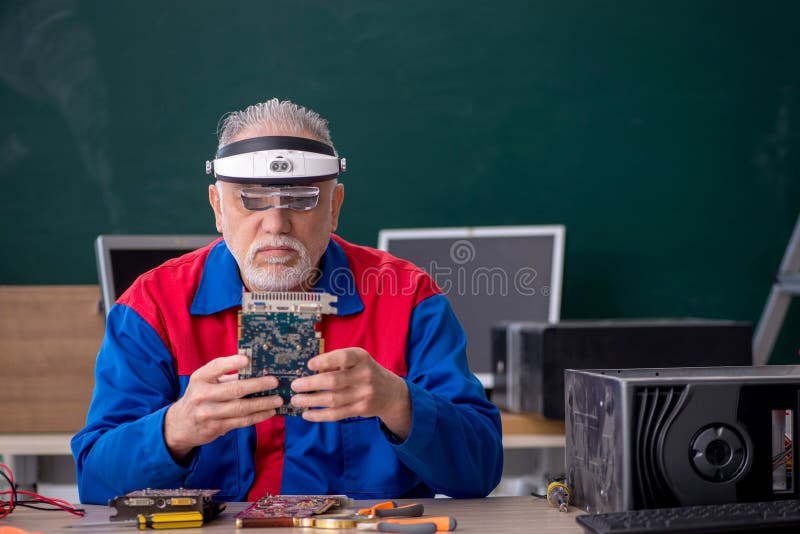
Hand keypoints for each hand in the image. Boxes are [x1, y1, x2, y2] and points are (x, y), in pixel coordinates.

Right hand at [163, 354, 282, 459]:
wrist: (181, 424)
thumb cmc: (200, 396)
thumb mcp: (206, 382)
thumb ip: (226, 375)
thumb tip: (256, 369)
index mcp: (200, 378)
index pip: (216, 367)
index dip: (232, 362)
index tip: (248, 359)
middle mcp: (202, 395)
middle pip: (234, 389)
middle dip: (257, 385)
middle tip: (274, 382)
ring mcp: (208, 413)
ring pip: (241, 408)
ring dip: (263, 403)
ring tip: (278, 399)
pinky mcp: (216, 427)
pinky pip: (241, 421)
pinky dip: (258, 416)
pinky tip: (269, 411)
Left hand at [290, 348, 411, 439]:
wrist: (390, 392)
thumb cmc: (365, 372)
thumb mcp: (357, 360)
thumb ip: (337, 361)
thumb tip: (308, 369)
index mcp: (361, 358)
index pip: (343, 357)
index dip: (325, 360)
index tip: (309, 364)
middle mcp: (365, 375)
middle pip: (334, 381)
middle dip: (311, 384)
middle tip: (295, 386)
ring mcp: (364, 394)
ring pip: (332, 400)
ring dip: (311, 401)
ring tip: (296, 400)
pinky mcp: (361, 409)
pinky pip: (337, 414)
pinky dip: (319, 415)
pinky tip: (307, 414)